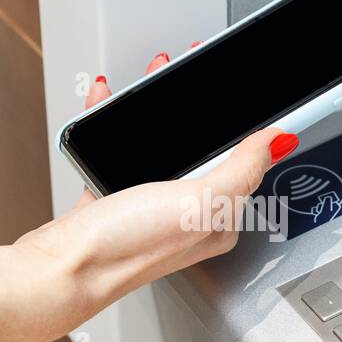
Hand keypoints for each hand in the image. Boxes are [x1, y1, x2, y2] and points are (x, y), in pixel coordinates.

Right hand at [0, 51, 298, 341]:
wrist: (61, 269)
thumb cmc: (126, 247)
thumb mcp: (200, 201)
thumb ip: (242, 169)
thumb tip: (280, 141)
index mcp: (217, 220)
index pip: (247, 167)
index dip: (251, 128)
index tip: (253, 96)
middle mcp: (184, 216)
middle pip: (203, 151)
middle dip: (200, 108)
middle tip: (199, 71)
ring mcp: (146, 207)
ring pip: (161, 148)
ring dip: (159, 109)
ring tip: (156, 76)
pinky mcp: (111, 201)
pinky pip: (119, 153)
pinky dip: (116, 124)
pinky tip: (107, 104)